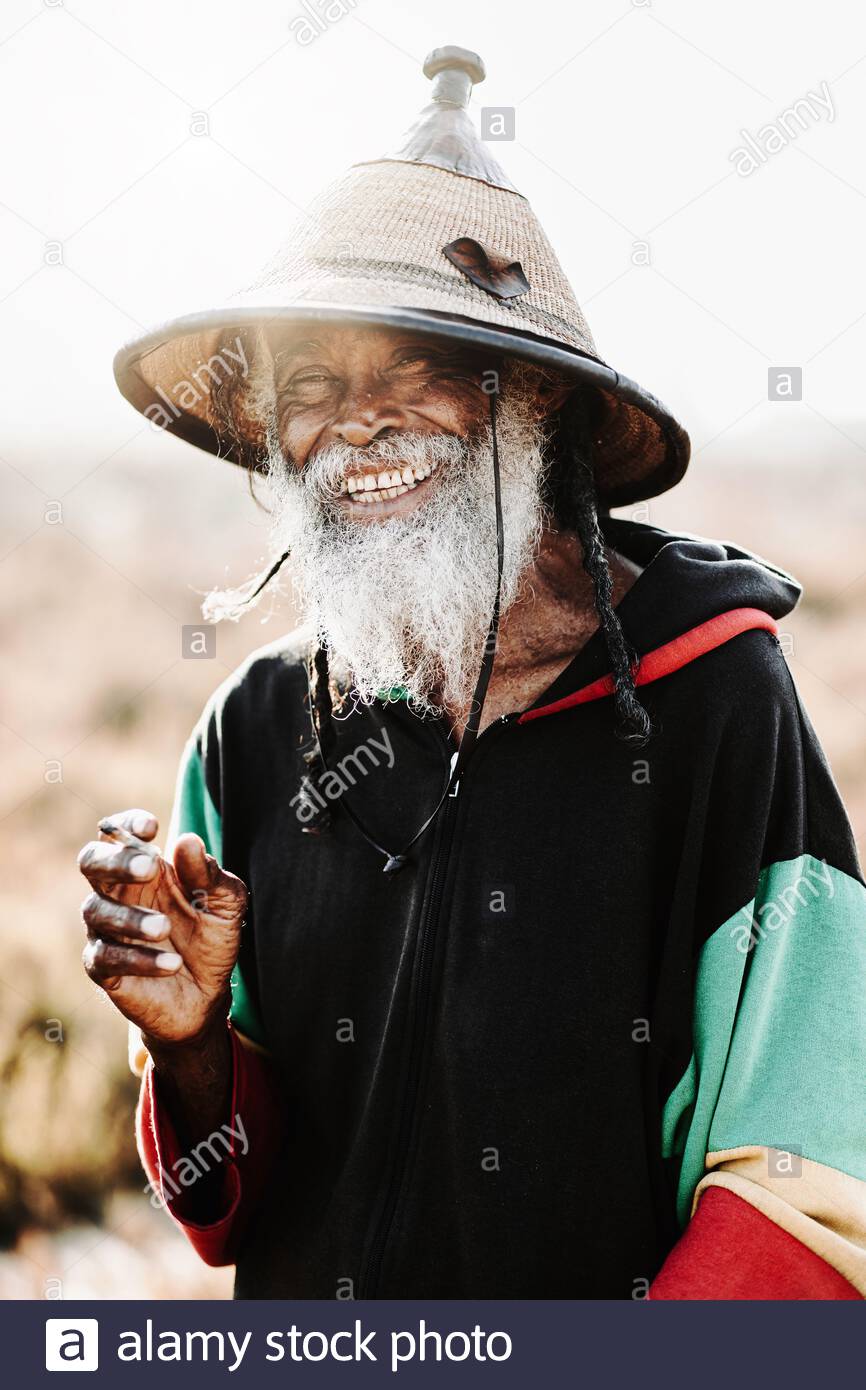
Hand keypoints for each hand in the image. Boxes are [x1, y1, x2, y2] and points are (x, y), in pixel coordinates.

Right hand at [78, 809, 246, 1046]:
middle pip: (91, 862)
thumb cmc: (212, 938)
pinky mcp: (105, 969)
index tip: (151, 827)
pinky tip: (172, 963)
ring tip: (164, 928)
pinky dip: (138, 959)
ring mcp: (107, 930)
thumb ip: (209, 875)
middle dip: (114, 860)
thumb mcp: (225, 904)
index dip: (127, 824)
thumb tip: (188, 841)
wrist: (208, 995)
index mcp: (145, 869)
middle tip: (149, 867)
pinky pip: (105, 958)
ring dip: (131, 918)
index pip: (118, 833)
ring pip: (96, 911)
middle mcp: (119, 893)